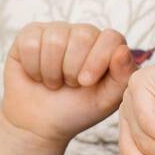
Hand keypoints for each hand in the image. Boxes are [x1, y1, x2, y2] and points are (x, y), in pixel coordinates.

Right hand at [0, 21, 137, 147]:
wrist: (38, 122)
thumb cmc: (75, 110)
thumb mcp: (105, 101)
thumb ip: (122, 77)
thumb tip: (123, 50)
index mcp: (106, 48)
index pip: (111, 38)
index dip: (98, 59)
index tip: (86, 83)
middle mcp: (83, 34)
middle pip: (83, 35)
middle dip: (73, 68)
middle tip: (70, 84)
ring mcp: (56, 31)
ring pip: (55, 39)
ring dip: (52, 71)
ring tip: (54, 83)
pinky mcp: (30, 35)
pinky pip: (31, 43)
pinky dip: (33, 68)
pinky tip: (36, 75)